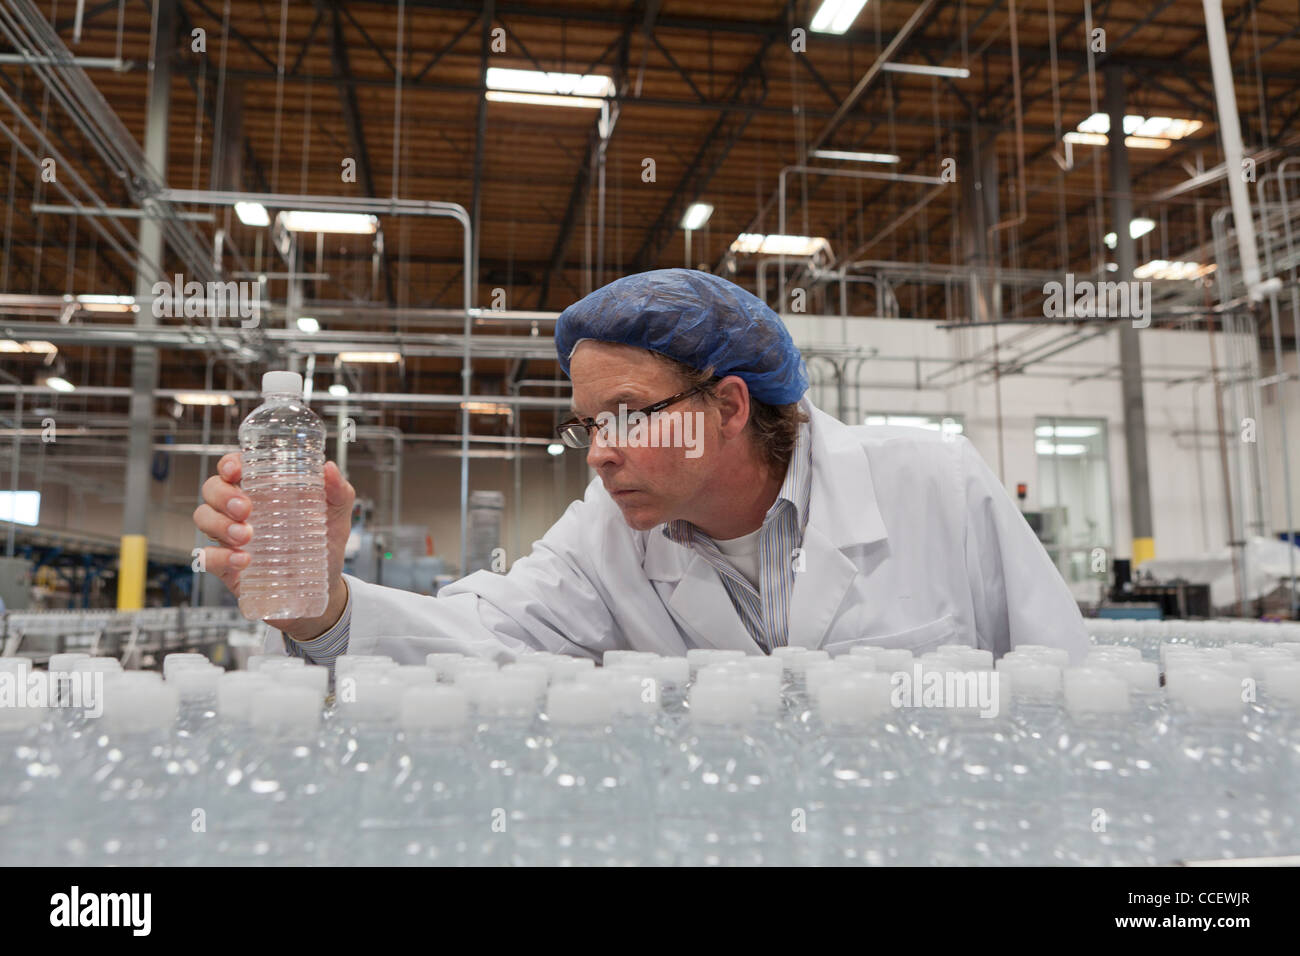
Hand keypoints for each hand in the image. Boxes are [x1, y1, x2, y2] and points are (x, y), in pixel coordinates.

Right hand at [192, 451, 354, 639]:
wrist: (325, 587)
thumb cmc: (325, 546)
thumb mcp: (337, 517)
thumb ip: (339, 492)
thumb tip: (329, 468)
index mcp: (263, 492)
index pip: (234, 469)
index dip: (228, 464)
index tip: (236, 470)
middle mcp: (241, 511)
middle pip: (212, 490)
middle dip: (223, 495)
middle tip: (245, 509)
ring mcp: (231, 538)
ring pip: (203, 518)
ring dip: (219, 524)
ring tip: (247, 536)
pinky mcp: (228, 566)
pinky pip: (207, 557)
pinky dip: (219, 557)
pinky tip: (243, 560)